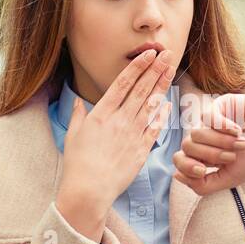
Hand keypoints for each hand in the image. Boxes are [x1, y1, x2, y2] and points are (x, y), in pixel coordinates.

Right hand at [57, 48, 175, 216]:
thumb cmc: (77, 164)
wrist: (89, 189)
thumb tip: (78, 103)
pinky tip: (169, 102)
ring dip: (162, 85)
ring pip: (151, 104)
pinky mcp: (141, 150)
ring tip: (171, 70)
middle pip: (141, 89)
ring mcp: (132, 134)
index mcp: (101, 114)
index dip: (137, 67)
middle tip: (167, 54)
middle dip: (155, 70)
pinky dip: (162, 114)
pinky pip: (155, 128)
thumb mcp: (73, 135)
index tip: (148, 55)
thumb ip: (78, 116)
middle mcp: (119, 120)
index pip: (122, 84)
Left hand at [171, 92, 244, 195]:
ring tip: (241, 144)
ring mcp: (213, 120)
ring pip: (196, 133)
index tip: (203, 171)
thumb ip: (202, 185)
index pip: (179, 159)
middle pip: (187, 146)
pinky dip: (222, 127)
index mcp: (206, 155)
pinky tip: (239, 131)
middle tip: (234, 156)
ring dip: (220, 143)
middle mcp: (207, 137)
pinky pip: (207, 116)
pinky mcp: (222, 104)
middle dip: (210, 155)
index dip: (187, 166)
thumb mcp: (230, 179)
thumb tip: (176, 175)